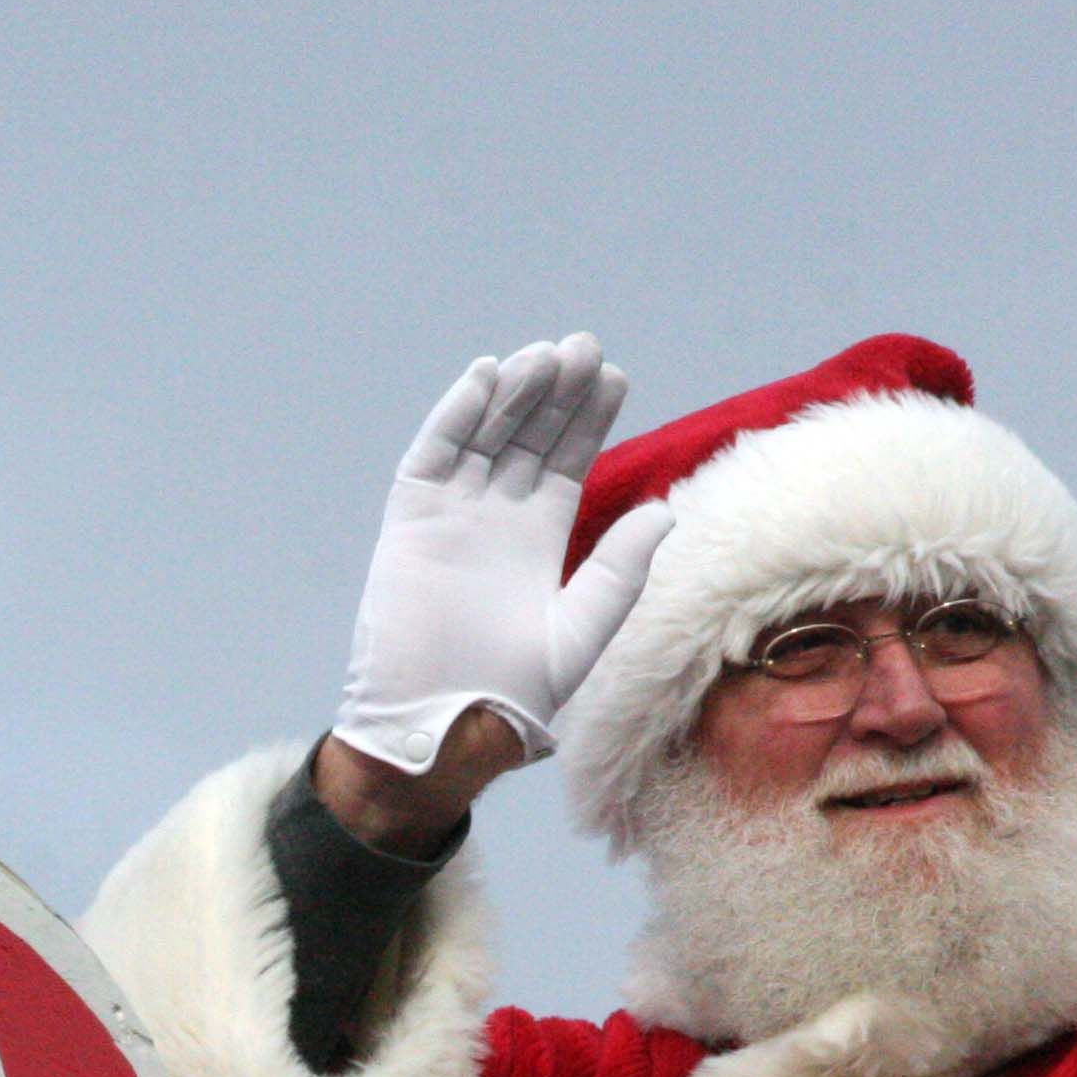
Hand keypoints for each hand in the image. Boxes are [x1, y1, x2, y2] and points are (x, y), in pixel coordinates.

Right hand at [329, 335, 675, 788]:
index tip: (614, 377)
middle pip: (529, 437)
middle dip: (556, 393)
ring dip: (513, 393)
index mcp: (539, 539)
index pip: (567, 461)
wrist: (443, 728)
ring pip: (484, 436)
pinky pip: (432, 457)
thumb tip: (667, 509)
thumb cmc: (515, 696)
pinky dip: (455, 416)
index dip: (588, 419)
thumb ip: (620, 570)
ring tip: (546, 357)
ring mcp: (450, 516)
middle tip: (585, 349)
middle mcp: (495, 519)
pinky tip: (487, 378)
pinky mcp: (409, 523)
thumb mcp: (583, 630)